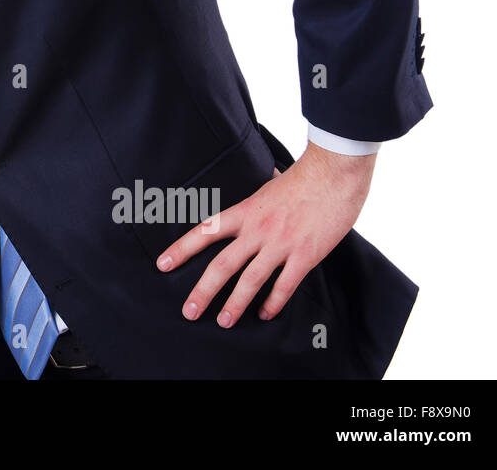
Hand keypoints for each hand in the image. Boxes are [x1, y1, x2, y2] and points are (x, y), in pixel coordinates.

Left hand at [155, 140, 375, 326]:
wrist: (333, 175)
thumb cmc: (302, 178)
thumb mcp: (267, 187)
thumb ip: (256, 200)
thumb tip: (256, 189)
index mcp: (244, 212)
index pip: (205, 232)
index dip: (182, 249)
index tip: (162, 265)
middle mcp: (257, 230)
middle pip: (222, 265)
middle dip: (203, 291)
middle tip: (189, 311)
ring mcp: (280, 244)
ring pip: (251, 280)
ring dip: (235, 304)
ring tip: (224, 321)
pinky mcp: (305, 255)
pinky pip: (285, 285)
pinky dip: (274, 302)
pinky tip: (266, 314)